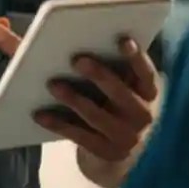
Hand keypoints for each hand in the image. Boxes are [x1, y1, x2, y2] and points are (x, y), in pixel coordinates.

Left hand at [34, 37, 158, 162]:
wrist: (118, 150)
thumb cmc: (114, 102)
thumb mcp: (121, 83)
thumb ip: (108, 61)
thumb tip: (72, 34)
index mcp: (148, 92)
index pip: (146, 73)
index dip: (136, 57)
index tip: (122, 40)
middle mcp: (142, 116)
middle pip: (121, 95)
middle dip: (100, 76)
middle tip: (77, 59)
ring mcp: (125, 138)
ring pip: (97, 116)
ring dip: (74, 99)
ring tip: (53, 84)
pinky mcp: (105, 153)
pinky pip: (79, 136)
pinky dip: (58, 124)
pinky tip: (40, 114)